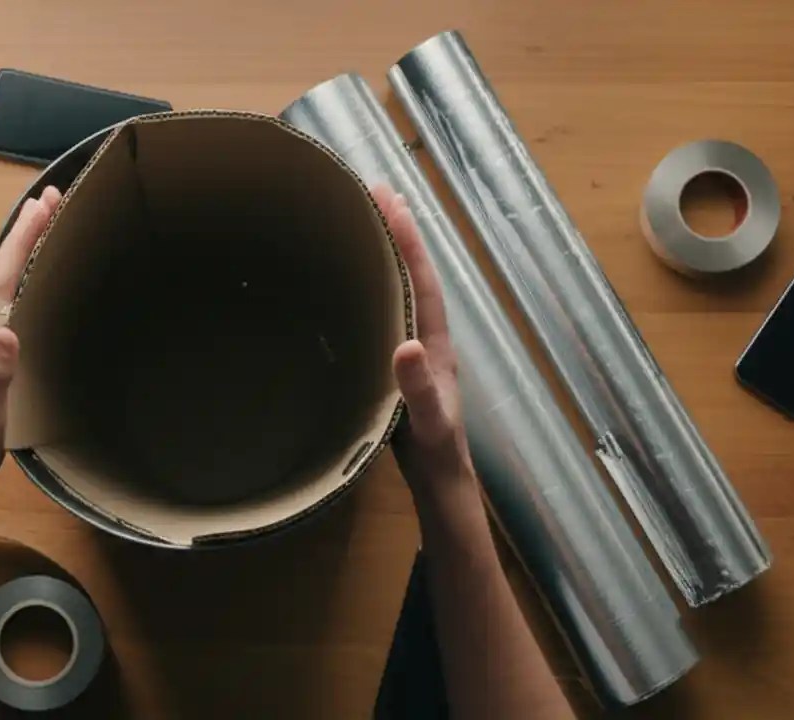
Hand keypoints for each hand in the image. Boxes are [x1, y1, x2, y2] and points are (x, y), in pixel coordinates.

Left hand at [0, 186, 61, 496]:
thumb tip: (6, 331)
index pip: (4, 279)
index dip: (22, 240)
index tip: (43, 204)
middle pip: (6, 272)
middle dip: (27, 233)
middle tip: (51, 198)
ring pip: (11, 285)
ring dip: (28, 253)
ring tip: (49, 226)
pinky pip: (18, 305)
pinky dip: (31, 282)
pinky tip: (43, 285)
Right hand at [371, 184, 473, 492]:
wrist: (440, 483)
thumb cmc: (435, 455)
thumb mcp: (426, 424)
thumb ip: (417, 388)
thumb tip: (405, 343)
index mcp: (434, 344)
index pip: (422, 281)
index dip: (408, 241)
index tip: (391, 199)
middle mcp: (425, 338)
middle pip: (413, 274)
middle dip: (398, 232)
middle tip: (376, 190)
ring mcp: (412, 351)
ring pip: (400, 290)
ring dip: (386, 255)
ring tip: (367, 222)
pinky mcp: (395, 366)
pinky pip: (384, 312)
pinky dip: (373, 288)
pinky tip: (353, 286)